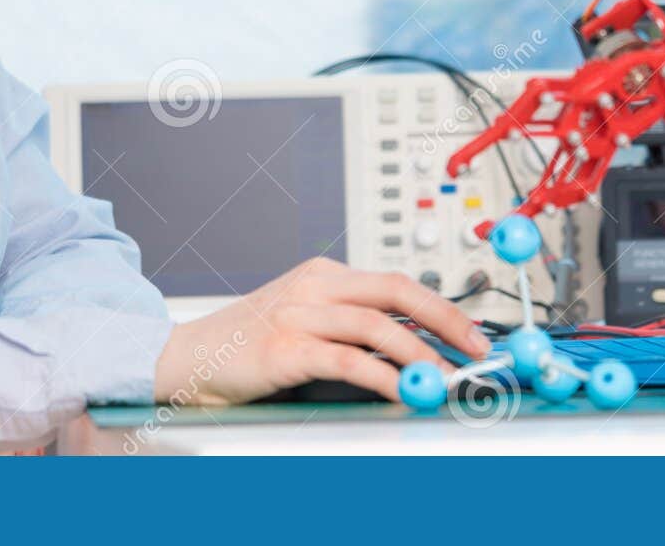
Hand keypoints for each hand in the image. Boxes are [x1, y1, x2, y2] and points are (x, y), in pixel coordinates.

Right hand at [152, 257, 491, 404]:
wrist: (186, 358)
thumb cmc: (248, 344)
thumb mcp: (305, 320)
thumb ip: (351, 326)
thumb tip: (414, 345)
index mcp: (323, 273)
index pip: (397, 281)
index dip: (442, 306)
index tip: (473, 333)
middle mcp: (313, 286)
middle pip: (396, 291)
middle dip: (446, 320)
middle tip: (477, 349)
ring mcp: (297, 315)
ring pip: (377, 325)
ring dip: (421, 354)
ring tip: (445, 379)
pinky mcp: (284, 350)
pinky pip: (346, 360)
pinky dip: (383, 376)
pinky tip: (402, 391)